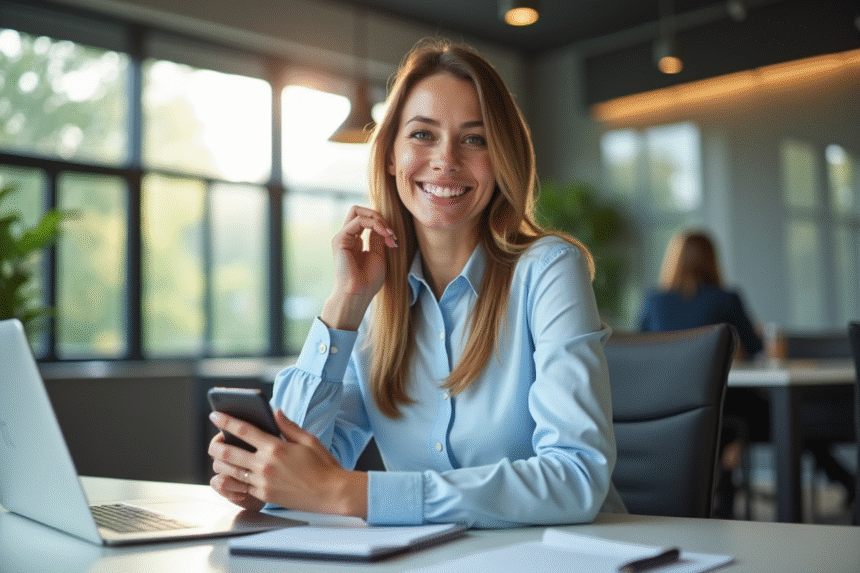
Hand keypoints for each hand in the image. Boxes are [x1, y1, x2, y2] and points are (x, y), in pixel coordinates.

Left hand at [208, 409, 367, 517]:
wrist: (331, 493)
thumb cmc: (323, 465)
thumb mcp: (308, 440)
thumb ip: (288, 425)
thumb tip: (275, 412)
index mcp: (276, 447)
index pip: (243, 430)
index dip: (226, 421)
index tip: (215, 415)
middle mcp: (265, 465)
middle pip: (228, 453)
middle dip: (215, 445)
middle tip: (213, 440)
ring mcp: (262, 482)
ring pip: (229, 472)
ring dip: (219, 464)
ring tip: (218, 458)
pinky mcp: (264, 496)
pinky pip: (239, 488)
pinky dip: (230, 482)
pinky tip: (227, 477)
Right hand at [323, 206, 397, 329]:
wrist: (358, 294)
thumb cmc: (368, 281)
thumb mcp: (378, 255)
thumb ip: (378, 238)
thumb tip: (381, 225)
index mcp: (354, 241)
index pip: (366, 220)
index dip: (383, 225)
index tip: (394, 240)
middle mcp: (347, 237)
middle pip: (359, 211)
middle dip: (379, 217)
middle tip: (391, 232)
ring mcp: (342, 237)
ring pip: (358, 211)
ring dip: (379, 220)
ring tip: (390, 234)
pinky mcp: (340, 239)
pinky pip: (359, 220)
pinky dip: (375, 224)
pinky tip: (384, 234)